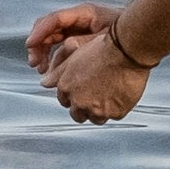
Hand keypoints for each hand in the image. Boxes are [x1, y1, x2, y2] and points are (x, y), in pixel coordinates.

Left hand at [28, 5, 150, 123]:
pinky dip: (116, 108)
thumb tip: (44, 82)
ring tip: (109, 94)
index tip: (83, 91)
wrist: (125, 52)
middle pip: (77, 114)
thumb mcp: (74, 57)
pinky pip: (114, 116)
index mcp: (67, 87)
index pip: (65, 101)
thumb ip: (58, 73)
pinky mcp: (115, 113)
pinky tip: (120, 94)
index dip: (74, 96)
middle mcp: (79, 101)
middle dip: (84, 107)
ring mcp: (97, 109)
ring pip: (95, 118)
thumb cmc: (102, 50)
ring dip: (100, 111)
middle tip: (96, 95)